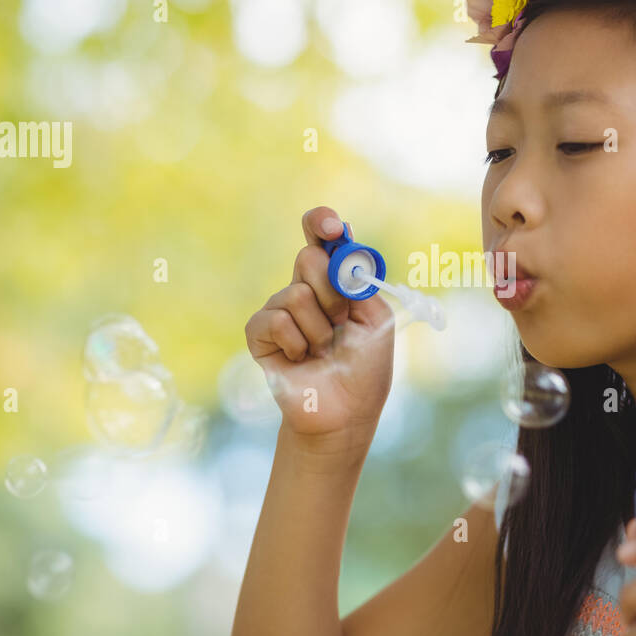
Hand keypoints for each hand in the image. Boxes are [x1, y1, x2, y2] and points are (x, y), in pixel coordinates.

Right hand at [243, 206, 394, 437]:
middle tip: (341, 322)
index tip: (332, 227)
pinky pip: (275, 320)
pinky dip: (296, 343)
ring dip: (320, 329)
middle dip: (333, 292)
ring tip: (323, 351)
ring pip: (296, 294)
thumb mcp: (376, 320)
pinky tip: (300, 359)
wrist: (345, 412)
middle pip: (308, 258)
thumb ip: (361, 284)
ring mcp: (278, 310)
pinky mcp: (259, 335)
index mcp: (332, 282)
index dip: (321, 223)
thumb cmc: (364, 369)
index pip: (320, 239)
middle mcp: (303, 290)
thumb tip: (343, 250)